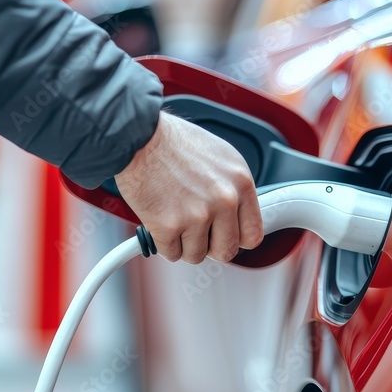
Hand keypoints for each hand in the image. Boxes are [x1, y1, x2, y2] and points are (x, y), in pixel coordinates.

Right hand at [114, 111, 263, 263]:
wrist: (138, 135)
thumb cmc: (173, 142)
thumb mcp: (220, 158)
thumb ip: (232, 189)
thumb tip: (237, 217)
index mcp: (241, 182)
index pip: (253, 234)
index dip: (236, 238)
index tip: (225, 236)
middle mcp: (224, 200)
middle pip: (226, 251)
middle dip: (210, 245)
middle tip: (196, 231)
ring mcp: (197, 215)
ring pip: (197, 255)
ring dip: (184, 242)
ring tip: (174, 216)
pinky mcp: (169, 226)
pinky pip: (172, 253)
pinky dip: (163, 242)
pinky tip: (160, 218)